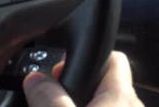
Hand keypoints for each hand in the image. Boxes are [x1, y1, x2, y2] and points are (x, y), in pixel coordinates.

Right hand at [23, 51, 143, 106]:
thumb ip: (48, 97)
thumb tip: (35, 79)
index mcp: (122, 98)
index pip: (113, 57)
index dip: (84, 56)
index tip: (59, 69)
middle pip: (103, 84)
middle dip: (76, 87)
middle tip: (49, 100)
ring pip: (101, 105)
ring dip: (79, 104)